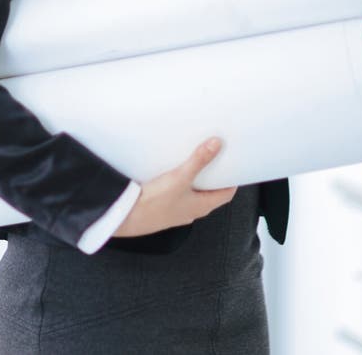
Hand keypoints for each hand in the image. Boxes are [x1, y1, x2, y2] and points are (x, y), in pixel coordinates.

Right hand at [112, 137, 236, 237]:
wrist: (128, 217)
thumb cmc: (155, 204)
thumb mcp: (180, 177)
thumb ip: (199, 160)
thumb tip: (216, 145)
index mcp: (201, 206)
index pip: (226, 194)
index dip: (231, 180)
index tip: (233, 166)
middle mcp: (192, 210)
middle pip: (210, 193)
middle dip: (213, 177)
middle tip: (215, 159)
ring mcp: (177, 210)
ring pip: (193, 194)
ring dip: (196, 180)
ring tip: (194, 162)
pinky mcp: (164, 207)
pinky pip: (178, 194)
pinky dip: (181, 183)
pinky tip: (171, 173)